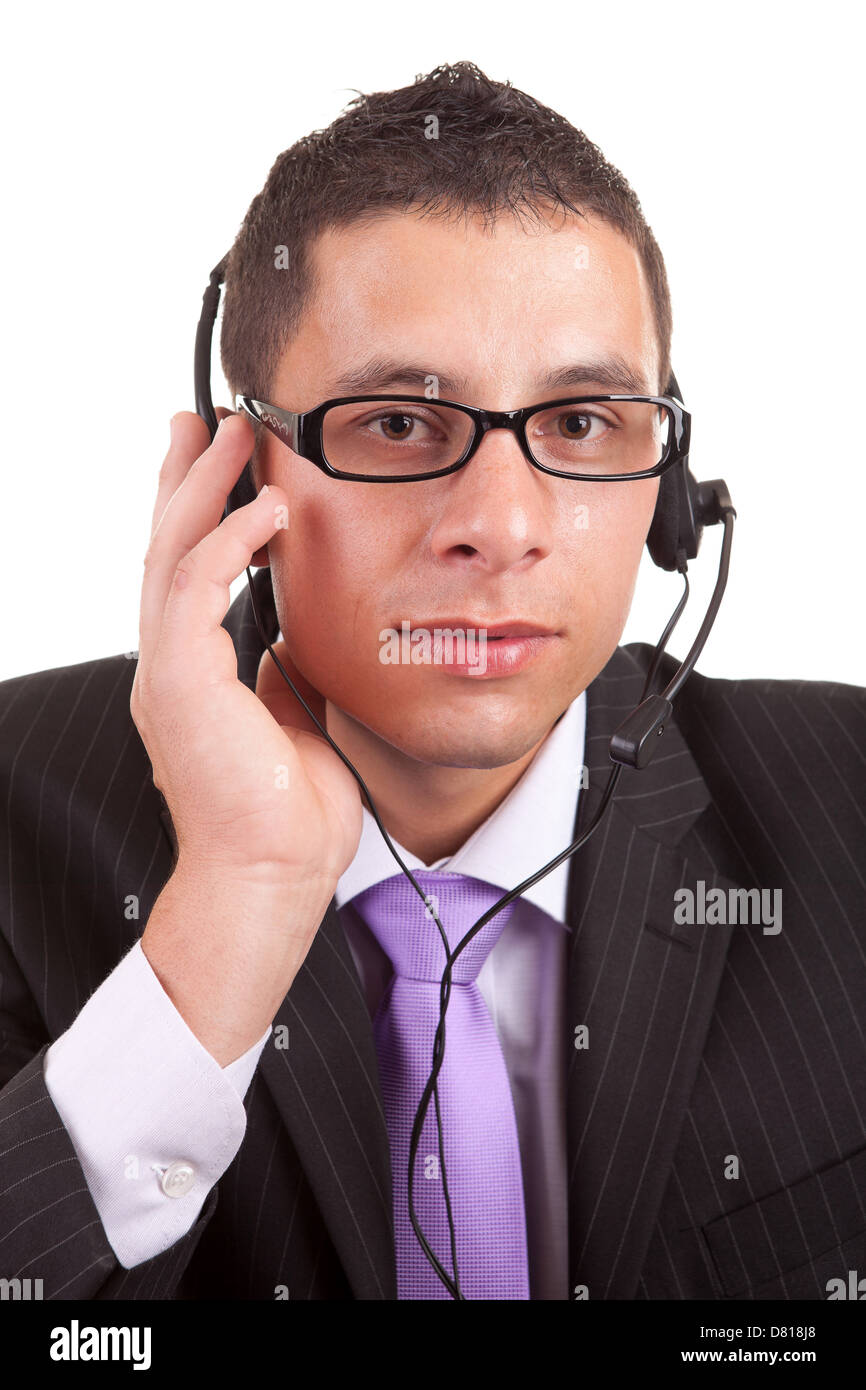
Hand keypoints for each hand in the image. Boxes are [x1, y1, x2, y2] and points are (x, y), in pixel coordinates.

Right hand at [131, 408, 363, 1060]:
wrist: (272, 879)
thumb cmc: (287, 819)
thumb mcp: (294, 723)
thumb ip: (284, 676)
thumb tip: (294, 640)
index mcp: (192, 676)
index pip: (186, 576)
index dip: (199, 515)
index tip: (224, 468)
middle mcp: (169, 667)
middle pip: (164, 549)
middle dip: (185, 481)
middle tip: (206, 421)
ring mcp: (167, 675)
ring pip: (169, 555)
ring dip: (202, 490)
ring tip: (235, 436)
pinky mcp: (178, 685)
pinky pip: (193, 591)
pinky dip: (228, 542)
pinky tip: (266, 508)